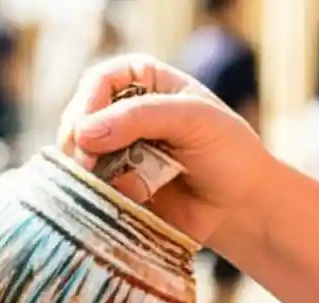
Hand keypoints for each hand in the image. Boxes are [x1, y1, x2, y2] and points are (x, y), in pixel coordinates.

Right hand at [57, 54, 275, 242]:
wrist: (240, 207)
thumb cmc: (228, 153)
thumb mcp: (193, 119)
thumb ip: (139, 117)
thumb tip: (83, 134)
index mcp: (145, 81)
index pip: (99, 80)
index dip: (87, 103)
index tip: (85, 132)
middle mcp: (124, 113)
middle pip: (79, 117)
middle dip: (78, 140)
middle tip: (85, 164)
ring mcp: (116, 151)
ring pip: (77, 154)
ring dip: (83, 169)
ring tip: (97, 183)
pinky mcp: (113, 185)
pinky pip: (87, 185)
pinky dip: (93, 191)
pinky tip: (110, 198)